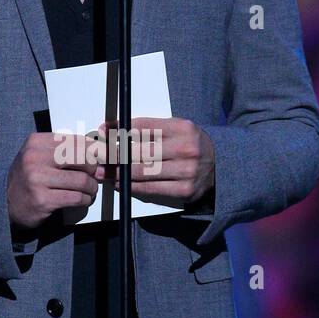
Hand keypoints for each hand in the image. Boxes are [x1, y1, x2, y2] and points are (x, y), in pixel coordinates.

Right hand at [7, 131, 99, 229]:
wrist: (5, 202)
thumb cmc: (28, 177)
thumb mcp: (40, 155)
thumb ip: (65, 150)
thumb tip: (98, 150)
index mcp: (36, 142)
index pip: (76, 140)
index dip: (95, 150)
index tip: (102, 157)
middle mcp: (35, 158)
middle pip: (82, 158)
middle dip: (94, 168)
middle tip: (96, 175)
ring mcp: (38, 179)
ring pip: (82, 180)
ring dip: (92, 187)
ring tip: (90, 190)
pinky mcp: (43, 200)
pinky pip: (76, 197)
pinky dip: (85, 199)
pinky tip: (82, 199)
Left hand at [96, 116, 214, 208]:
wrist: (221, 165)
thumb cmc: (190, 144)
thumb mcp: (174, 128)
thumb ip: (147, 128)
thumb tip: (111, 128)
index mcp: (182, 128)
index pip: (142, 127)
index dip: (118, 130)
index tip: (103, 132)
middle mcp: (185, 149)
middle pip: (139, 151)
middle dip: (114, 154)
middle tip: (97, 155)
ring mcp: (186, 171)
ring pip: (142, 172)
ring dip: (118, 173)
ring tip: (104, 171)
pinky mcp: (184, 190)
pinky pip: (151, 189)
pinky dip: (132, 187)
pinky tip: (120, 183)